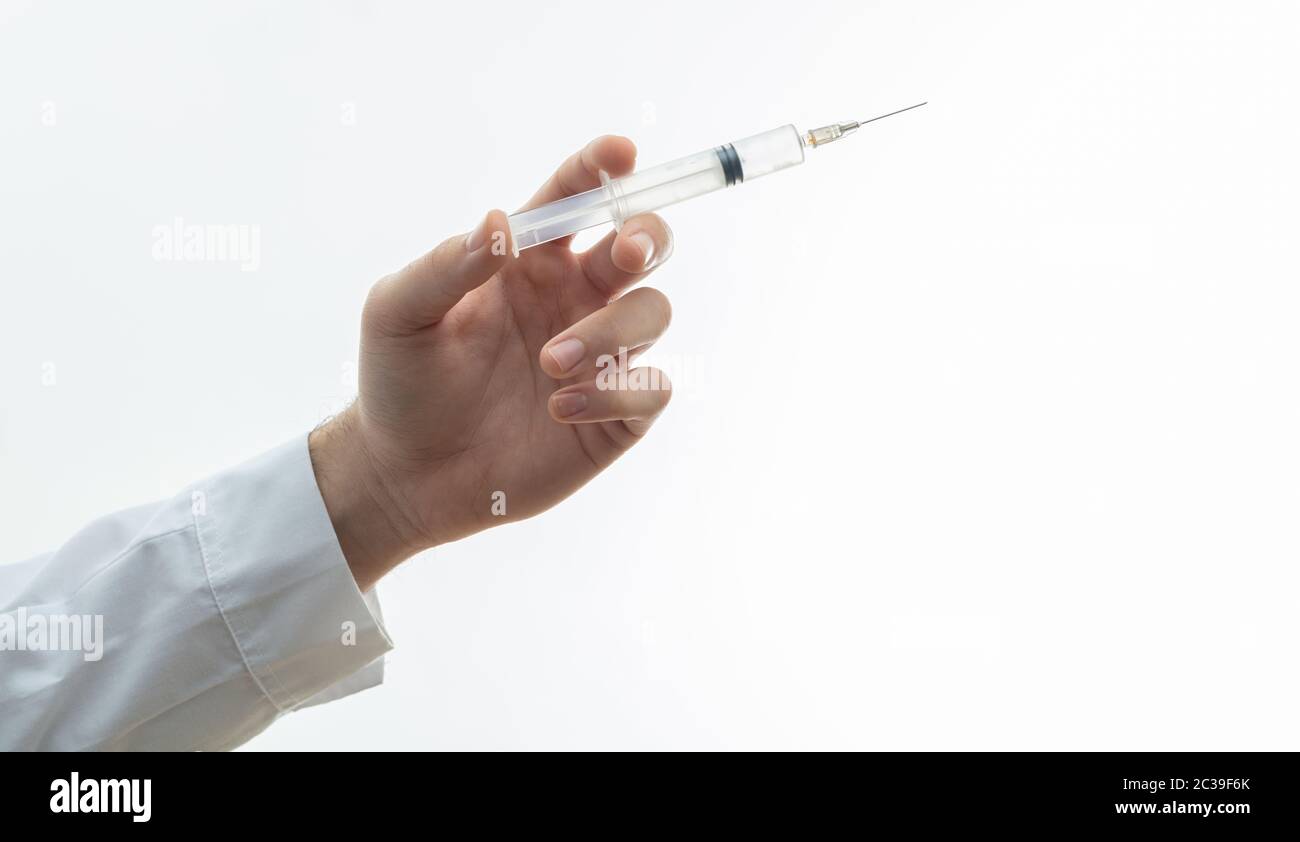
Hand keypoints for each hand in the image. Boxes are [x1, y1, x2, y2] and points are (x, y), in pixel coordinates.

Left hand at [311, 136, 674, 589]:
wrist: (406, 475)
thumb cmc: (400, 382)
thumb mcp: (397, 314)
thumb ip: (448, 264)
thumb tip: (500, 222)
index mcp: (529, 261)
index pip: (577, 199)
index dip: (602, 169)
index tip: (620, 152)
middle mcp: (574, 299)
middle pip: (644, 245)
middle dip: (648, 237)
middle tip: (624, 254)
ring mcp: (600, 356)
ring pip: (652, 313)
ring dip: (610, 332)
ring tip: (549, 364)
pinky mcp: (614, 415)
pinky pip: (650, 389)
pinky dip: (615, 392)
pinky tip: (559, 409)